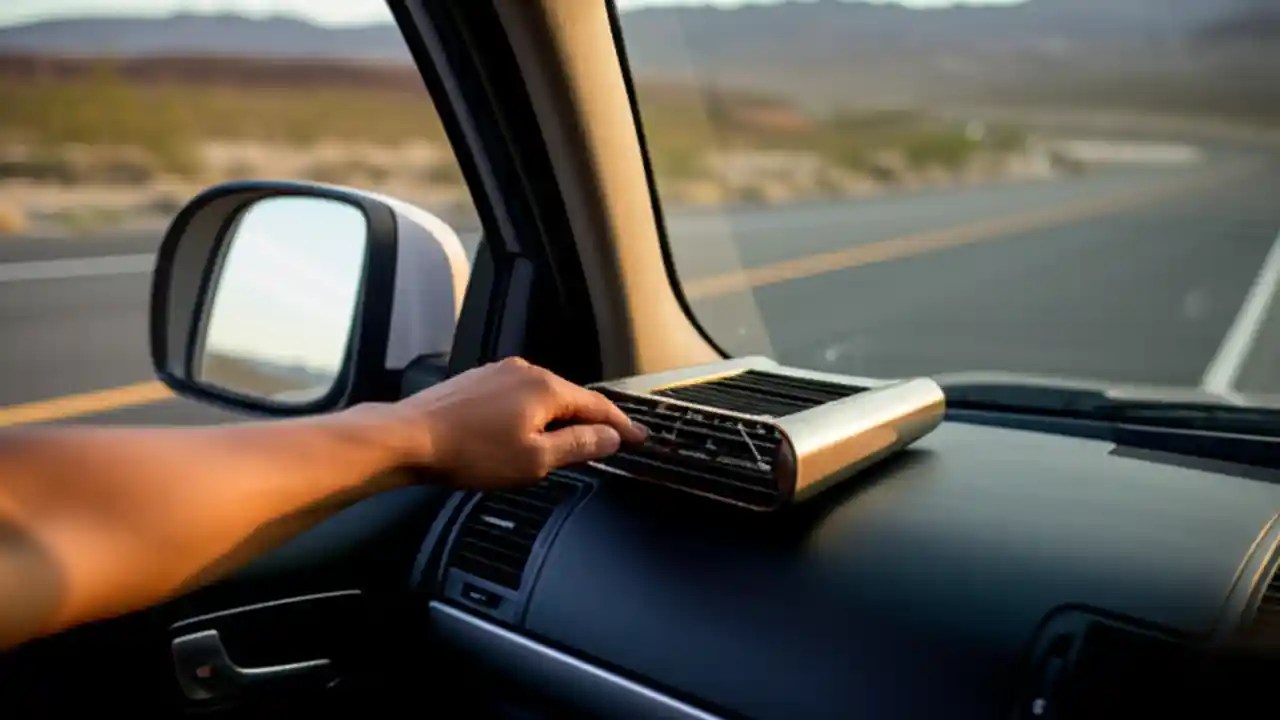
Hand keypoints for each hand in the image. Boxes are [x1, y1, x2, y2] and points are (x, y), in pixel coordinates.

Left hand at [385, 358, 646, 489]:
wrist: (408, 438)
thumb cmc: (472, 452)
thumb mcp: (535, 459)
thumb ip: (579, 445)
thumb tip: (611, 437)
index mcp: (546, 387)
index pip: (598, 406)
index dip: (622, 425)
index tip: (641, 439)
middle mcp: (525, 371)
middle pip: (571, 398)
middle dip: (591, 421)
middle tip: (612, 443)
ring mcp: (497, 373)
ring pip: (542, 397)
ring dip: (559, 419)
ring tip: (569, 443)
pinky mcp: (475, 382)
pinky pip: (517, 397)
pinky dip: (532, 415)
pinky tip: (525, 432)